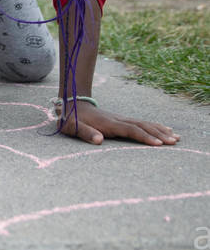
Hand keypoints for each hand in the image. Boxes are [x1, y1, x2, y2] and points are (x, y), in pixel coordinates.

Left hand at [58, 103, 179, 145]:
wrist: (73, 104)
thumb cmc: (73, 119)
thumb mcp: (74, 127)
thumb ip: (86, 133)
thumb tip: (99, 140)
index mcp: (109, 123)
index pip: (131, 130)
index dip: (144, 137)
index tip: (158, 144)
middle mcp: (118, 119)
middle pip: (142, 126)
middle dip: (159, 134)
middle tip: (175, 141)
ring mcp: (122, 118)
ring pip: (145, 123)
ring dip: (160, 130)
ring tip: (176, 137)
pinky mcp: (122, 119)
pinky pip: (142, 123)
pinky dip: (155, 126)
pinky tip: (165, 129)